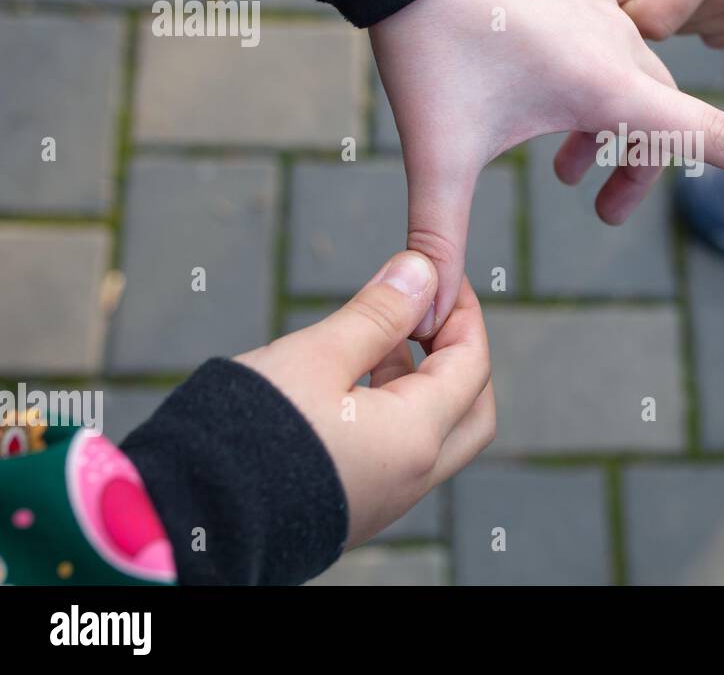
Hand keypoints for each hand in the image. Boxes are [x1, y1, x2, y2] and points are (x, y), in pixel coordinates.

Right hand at [235, 251, 493, 546]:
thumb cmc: (246, 433)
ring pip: (433, 435)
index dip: (463, 313)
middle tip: (428, 313)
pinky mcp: (351, 510)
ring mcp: (383, 501)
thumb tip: (421, 272)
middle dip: (461, 356)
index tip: (439, 276)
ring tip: (380, 336)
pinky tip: (352, 381)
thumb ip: (376, 313)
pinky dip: (394, 412)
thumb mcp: (315, 355)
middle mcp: (411, 478)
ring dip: (421, 382)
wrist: (184, 517)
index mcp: (415, 438)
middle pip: (470, 410)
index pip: (473, 365)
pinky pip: (397, 456)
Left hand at [371, 0, 723, 334]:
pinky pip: (615, 27)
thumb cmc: (427, 40)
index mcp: (606, 84)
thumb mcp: (438, 149)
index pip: (708, 134)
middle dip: (640, 169)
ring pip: (636, 75)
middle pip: (664, 118)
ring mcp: (604, 2)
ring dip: (610, 126)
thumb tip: (431, 316)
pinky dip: (598, 69)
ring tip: (560, 164)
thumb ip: (440, 234)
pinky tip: (551, 79)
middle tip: (596, 210)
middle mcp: (622, 40)